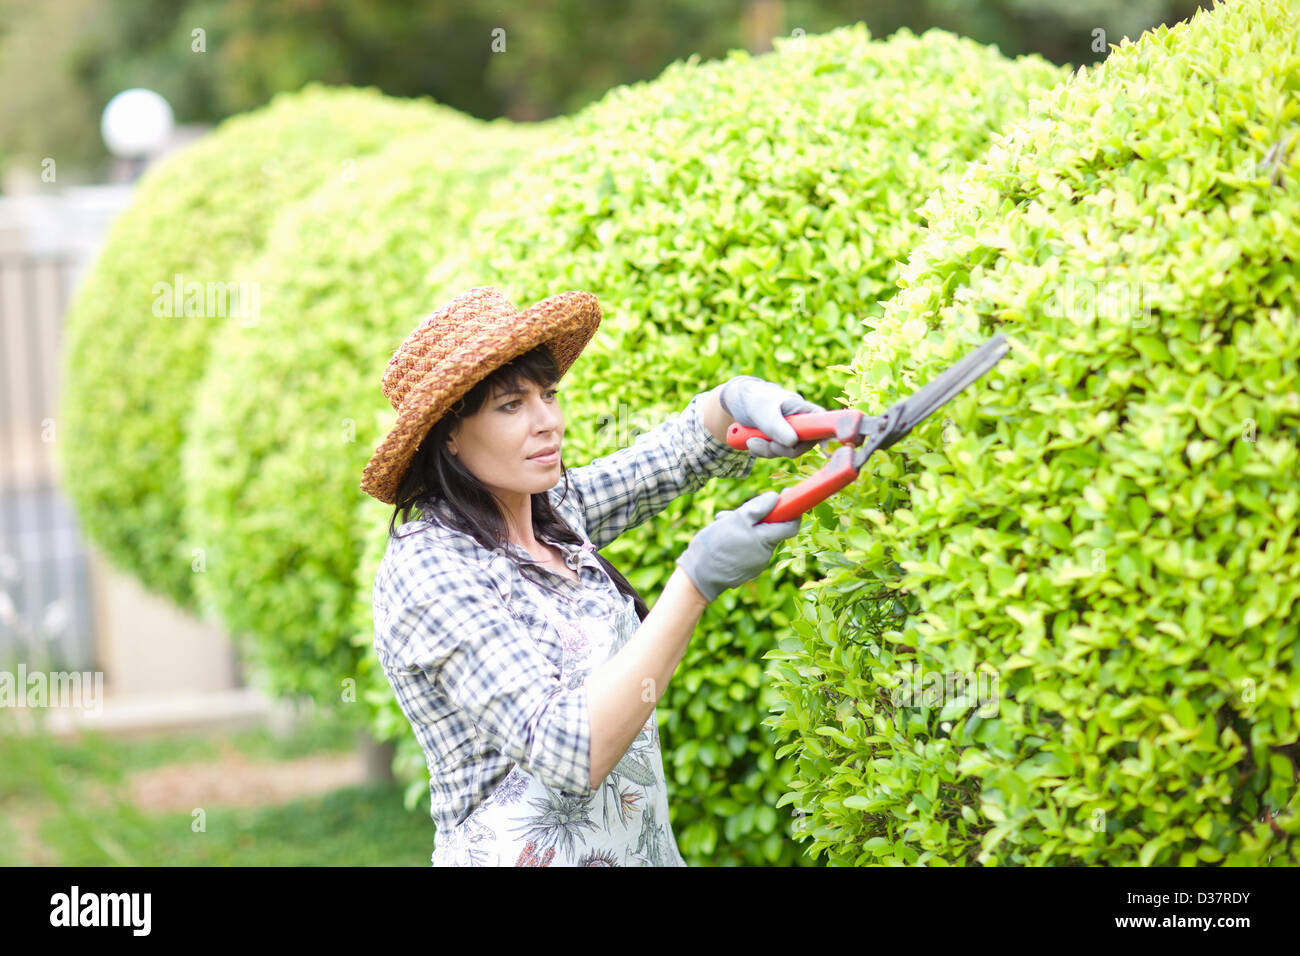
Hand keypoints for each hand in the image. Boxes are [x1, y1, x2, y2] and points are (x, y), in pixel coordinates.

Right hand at [675, 491, 802, 603]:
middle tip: (736, 513)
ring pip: (755, 537)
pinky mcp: (745, 570)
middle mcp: (765, 555)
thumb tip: (775, 498)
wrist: (698, 577)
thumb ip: (757, 509)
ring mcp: (756, 564)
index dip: (791, 509)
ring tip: (722, 525)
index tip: (786, 495)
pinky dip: (738, 540)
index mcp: (765, 541)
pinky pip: (747, 549)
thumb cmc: (714, 546)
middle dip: (756, 518)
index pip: (791, 525)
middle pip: (770, 529)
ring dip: (743, 528)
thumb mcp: (734, 520)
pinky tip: (722, 539)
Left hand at [717, 375, 825, 457]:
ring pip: (787, 452)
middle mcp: (802, 422)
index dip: (825, 437)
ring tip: (749, 440)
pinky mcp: (780, 440)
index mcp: (805, 410)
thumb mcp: (762, 410)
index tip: (825, 449)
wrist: (737, 401)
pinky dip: (762, 451)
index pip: (822, 425)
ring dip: (766, 450)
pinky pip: (776, 453)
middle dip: (778, 448)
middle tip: (756, 442)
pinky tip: (750, 442)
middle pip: (803, 446)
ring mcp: (791, 433)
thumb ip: (776, 426)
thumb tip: (793, 442)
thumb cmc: (754, 398)